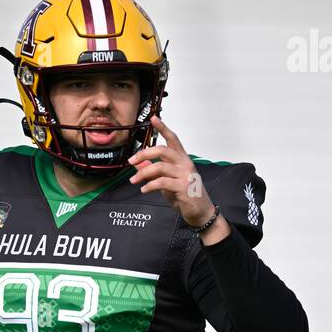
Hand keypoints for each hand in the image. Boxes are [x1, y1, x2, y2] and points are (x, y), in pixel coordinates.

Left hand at [128, 116, 227, 235]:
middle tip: (131, 161)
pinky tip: (144, 190)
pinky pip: (162, 182)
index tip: (153, 118)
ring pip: (160, 167)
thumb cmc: (185, 196)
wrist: (200, 212)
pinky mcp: (183, 187)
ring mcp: (185, 174)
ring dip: (143, 173)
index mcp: (182, 159)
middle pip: (162, 150)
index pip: (173, 139)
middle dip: (144, 153)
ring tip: (134, 181)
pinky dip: (150, 186)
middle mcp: (185, 163)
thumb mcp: (167, 182)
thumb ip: (154, 172)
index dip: (163, 128)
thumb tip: (139, 164)